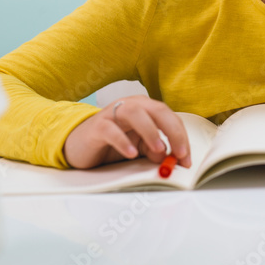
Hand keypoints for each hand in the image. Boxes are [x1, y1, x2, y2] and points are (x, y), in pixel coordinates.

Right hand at [63, 95, 191, 169]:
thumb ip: (154, 150)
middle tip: (180, 153)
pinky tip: (131, 154)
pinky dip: (123, 141)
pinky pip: (111, 130)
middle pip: (158, 111)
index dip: (181, 137)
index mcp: (146, 108)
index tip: (186, 158)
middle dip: (173, 132)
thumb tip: (169, 158)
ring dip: (151, 131)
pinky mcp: (97, 126)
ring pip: (135, 114)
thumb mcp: (138, 147)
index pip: (170, 118)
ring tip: (159, 150)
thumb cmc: (112, 143)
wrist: (79, 144)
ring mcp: (113, 114)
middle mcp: (131, 106)